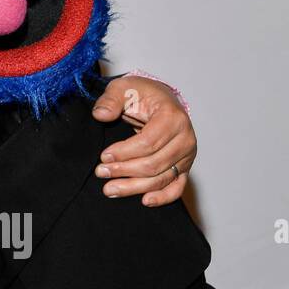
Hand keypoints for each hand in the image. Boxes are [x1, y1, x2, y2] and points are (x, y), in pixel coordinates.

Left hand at [91, 75, 195, 206]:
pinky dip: (162, 197)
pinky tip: (144, 200)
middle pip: (154, 164)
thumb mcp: (123, 88)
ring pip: (162, 178)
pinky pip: (177, 187)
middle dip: (124, 171)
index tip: (103, 157)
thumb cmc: (141, 93)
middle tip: (101, 173)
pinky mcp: (185, 166)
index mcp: (173, 117)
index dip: (124, 153)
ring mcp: (187, 155)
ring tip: (110, 190)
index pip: (148, 143)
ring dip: (135, 187)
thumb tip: (101, 115)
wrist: (158, 100)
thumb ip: (111, 100)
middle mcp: (185, 138)